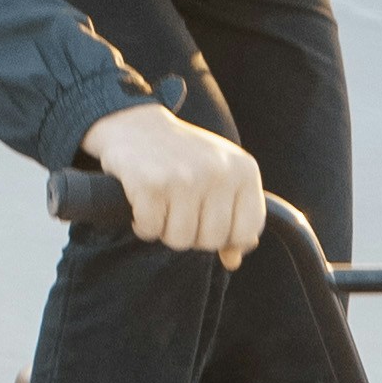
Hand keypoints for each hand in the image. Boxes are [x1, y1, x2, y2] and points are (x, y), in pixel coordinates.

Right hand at [82, 104, 269, 269]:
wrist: (135, 123)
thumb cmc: (181, 155)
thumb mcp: (219, 175)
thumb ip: (234, 216)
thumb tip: (233, 259)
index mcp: (244, 169)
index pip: (247, 231)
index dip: (225, 236)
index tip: (206, 220)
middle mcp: (218, 172)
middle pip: (211, 240)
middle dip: (191, 233)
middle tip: (178, 209)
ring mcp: (185, 178)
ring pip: (180, 240)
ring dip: (164, 229)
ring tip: (161, 204)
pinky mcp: (151, 185)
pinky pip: (150, 231)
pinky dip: (142, 224)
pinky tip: (142, 202)